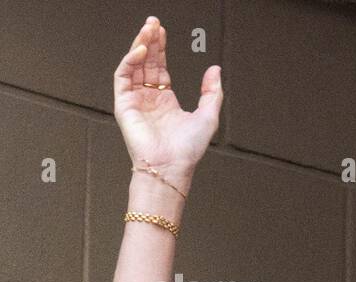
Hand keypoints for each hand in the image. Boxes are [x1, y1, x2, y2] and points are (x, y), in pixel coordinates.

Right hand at [114, 16, 221, 188]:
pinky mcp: (124, 105)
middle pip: (146, 62)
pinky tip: (141, 51)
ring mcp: (135, 101)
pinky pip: (123, 77)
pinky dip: (130, 61)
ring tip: (147, 31)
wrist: (171, 166)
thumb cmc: (188, 149)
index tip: (163, 31)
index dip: (161, 48)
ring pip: (133, 65)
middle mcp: (149, 99)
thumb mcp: (209, 116)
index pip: (160, 67)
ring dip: (140, 46)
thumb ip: (212, 92)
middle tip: (153, 23)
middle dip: (150, 41)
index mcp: (166, 101)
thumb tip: (215, 69)